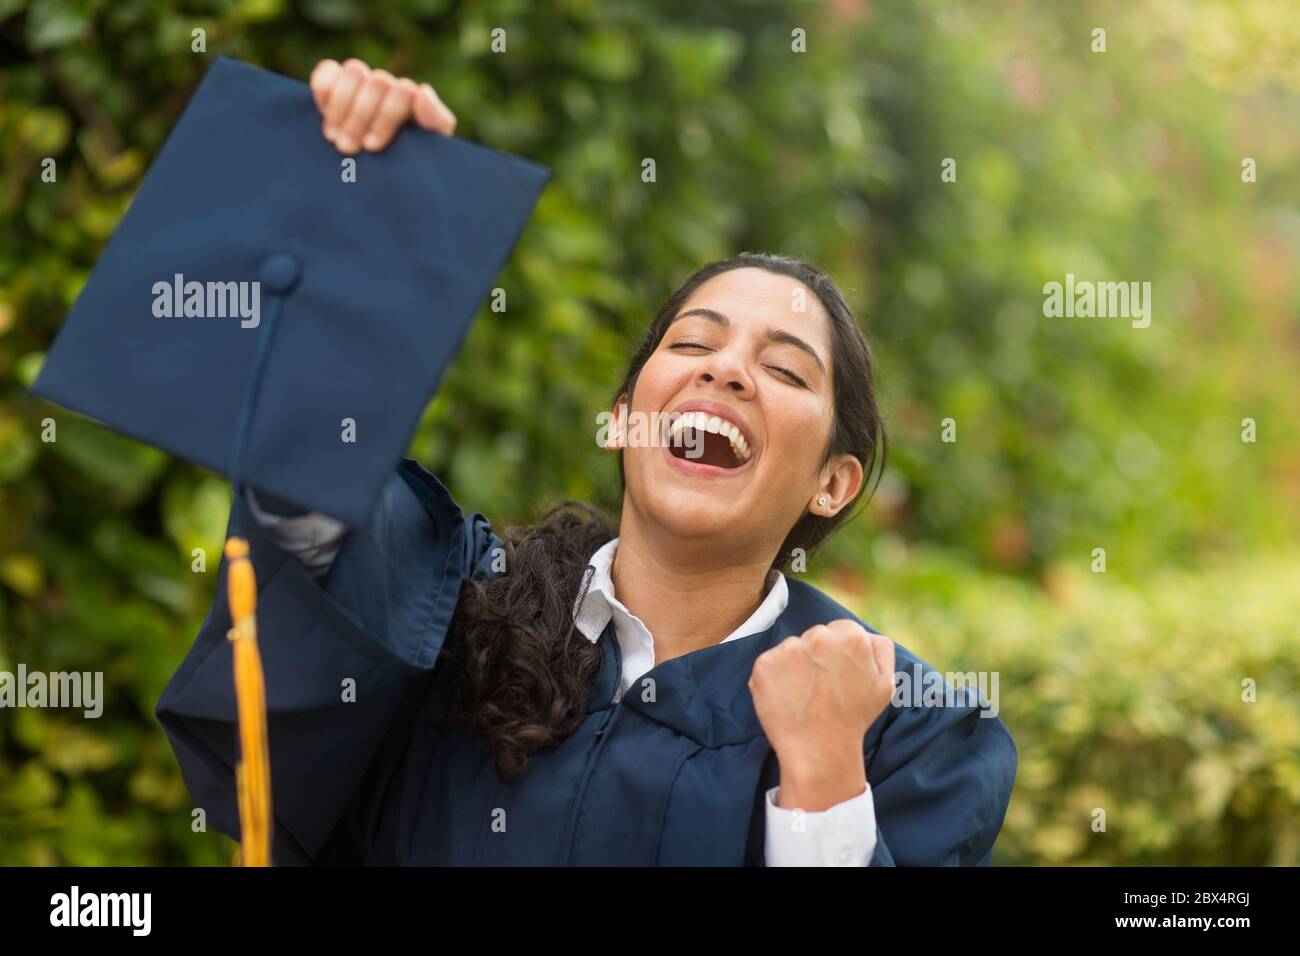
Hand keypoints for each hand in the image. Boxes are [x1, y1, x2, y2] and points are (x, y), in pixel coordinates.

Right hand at [308, 58, 456, 154]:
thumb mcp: (431, 149)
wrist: (387, 181)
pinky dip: (323, 88)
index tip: (372, 147)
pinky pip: (328, 70)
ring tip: (333, 137)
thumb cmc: (412, 164)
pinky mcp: (336, 81)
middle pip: (377, 81)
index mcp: (413, 99)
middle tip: (348, 148)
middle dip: (361, 116)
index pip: (402, 91)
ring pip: (354, 72)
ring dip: (341, 105)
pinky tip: (321, 113)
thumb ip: (436, 120)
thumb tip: (421, 91)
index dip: (385, 118)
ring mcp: (363, 82)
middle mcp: (388, 86)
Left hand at [749, 619, 895, 809]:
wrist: (819, 750)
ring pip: (792, 649)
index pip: (842, 630)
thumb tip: (867, 635)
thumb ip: (881, 650)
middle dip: (818, 656)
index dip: (841, 654)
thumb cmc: (854, 718)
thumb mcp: (885, 684)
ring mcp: (787, 650)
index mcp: (851, 637)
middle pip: (816, 636)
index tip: (838, 675)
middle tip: (823, 688)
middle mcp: (818, 636)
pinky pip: (771, 664)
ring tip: (806, 696)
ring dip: (796, 665)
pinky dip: (776, 678)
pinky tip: (788, 698)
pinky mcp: (764, 664)